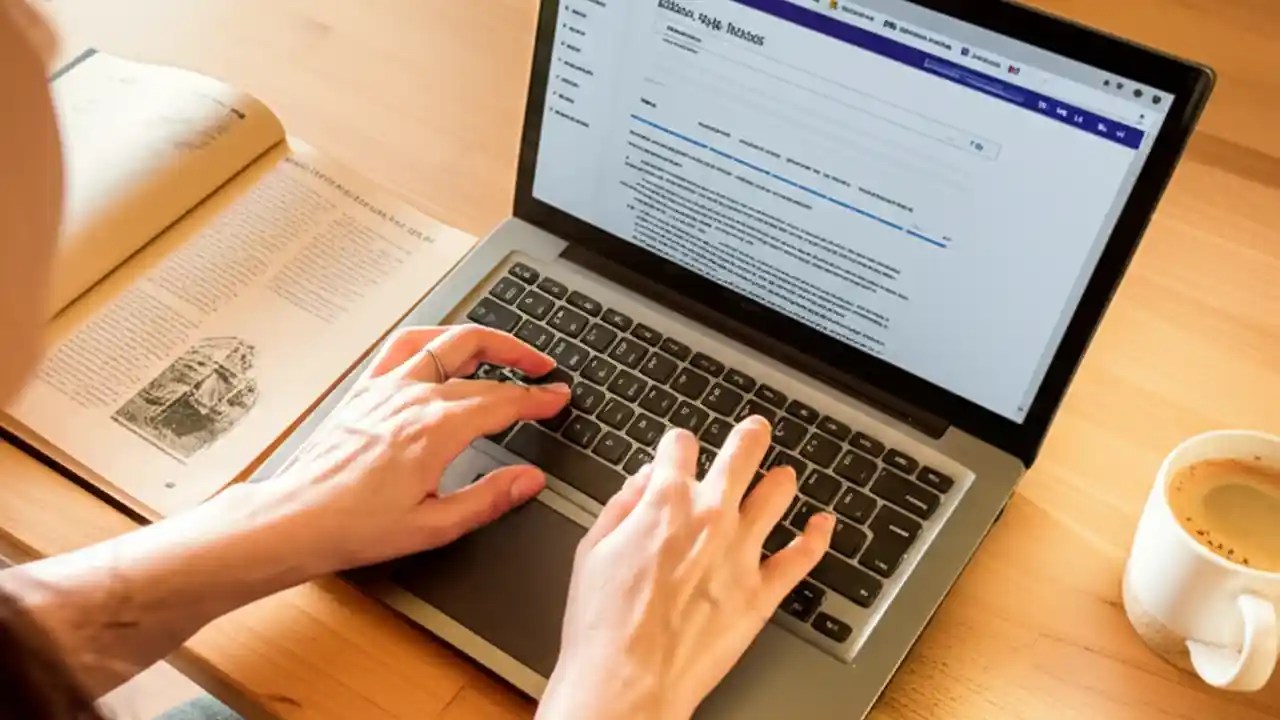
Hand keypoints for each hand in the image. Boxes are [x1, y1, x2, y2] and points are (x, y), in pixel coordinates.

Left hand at [249, 324, 570, 575]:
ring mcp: (387, 387)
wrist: (296, 520)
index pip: (503, 401)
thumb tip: (530, 481)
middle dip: (521, 362)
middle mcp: (413, 397)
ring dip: (483, 338)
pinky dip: (435, 337)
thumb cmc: (356, 527)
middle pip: (482, 366)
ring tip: (506, 347)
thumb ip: (489, 498)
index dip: (538, 398)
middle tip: (545, 372)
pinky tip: (446, 344)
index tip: (559, 398)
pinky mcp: (367, 389)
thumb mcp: (434, 526)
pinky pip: (405, 345)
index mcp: (435, 430)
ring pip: (446, 341)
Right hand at [538, 420, 834, 719]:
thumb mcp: (591, 551)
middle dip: (749, 436)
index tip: (679, 450)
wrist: (628, 683)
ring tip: (783, 476)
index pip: (681, 445)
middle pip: (741, 455)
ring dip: (780, 480)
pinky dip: (817, 536)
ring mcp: (742, 554)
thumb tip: (644, 481)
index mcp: (665, 503)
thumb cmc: (603, 627)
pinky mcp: (762, 593)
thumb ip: (622, 506)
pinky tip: (822, 524)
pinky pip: (803, 556)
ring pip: (777, 494)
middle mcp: (710, 518)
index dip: (678, 444)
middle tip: (755, 430)